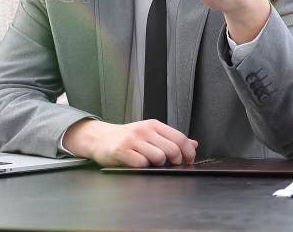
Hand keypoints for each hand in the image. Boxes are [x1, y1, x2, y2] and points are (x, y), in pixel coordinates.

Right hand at [63, 119, 197, 166]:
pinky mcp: (121, 151)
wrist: (99, 138)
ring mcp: (132, 140)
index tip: (188, 161)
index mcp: (153, 125)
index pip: (180, 138)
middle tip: (168, 164)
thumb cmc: (126, 138)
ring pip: (159, 157)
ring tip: (149, 162)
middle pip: (172, 149)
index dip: (188, 152)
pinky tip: (137, 164)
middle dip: (174, 161)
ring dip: (157, 165)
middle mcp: (143, 130)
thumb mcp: (149, 134)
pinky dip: (142, 167)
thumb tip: (194, 144)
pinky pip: (141, 164)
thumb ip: (171, 139)